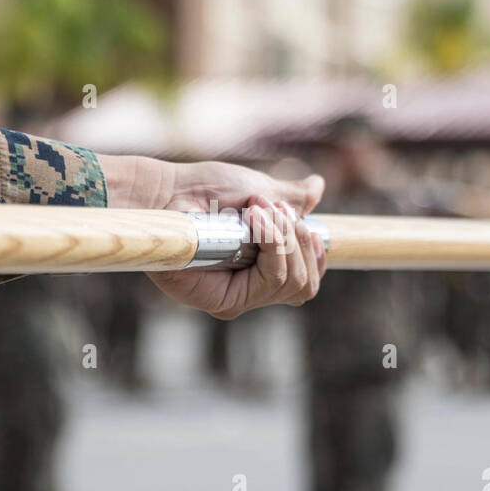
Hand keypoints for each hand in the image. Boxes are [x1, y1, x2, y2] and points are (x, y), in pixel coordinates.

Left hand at [100, 156, 327, 318]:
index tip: (300, 220)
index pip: (307, 282)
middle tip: (270, 206)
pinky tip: (253, 218)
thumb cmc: (206, 189)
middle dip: (297, 238)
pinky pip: (272, 281)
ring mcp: (237, 299)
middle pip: (305, 284)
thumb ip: (291, 199)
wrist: (171, 189)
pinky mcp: (223, 302)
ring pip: (292, 282)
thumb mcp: (262, 191)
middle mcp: (250, 290)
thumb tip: (318, 187)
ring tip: (257, 208)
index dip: (314, 254)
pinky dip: (273, 243)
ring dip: (284, 236)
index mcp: (261, 271)